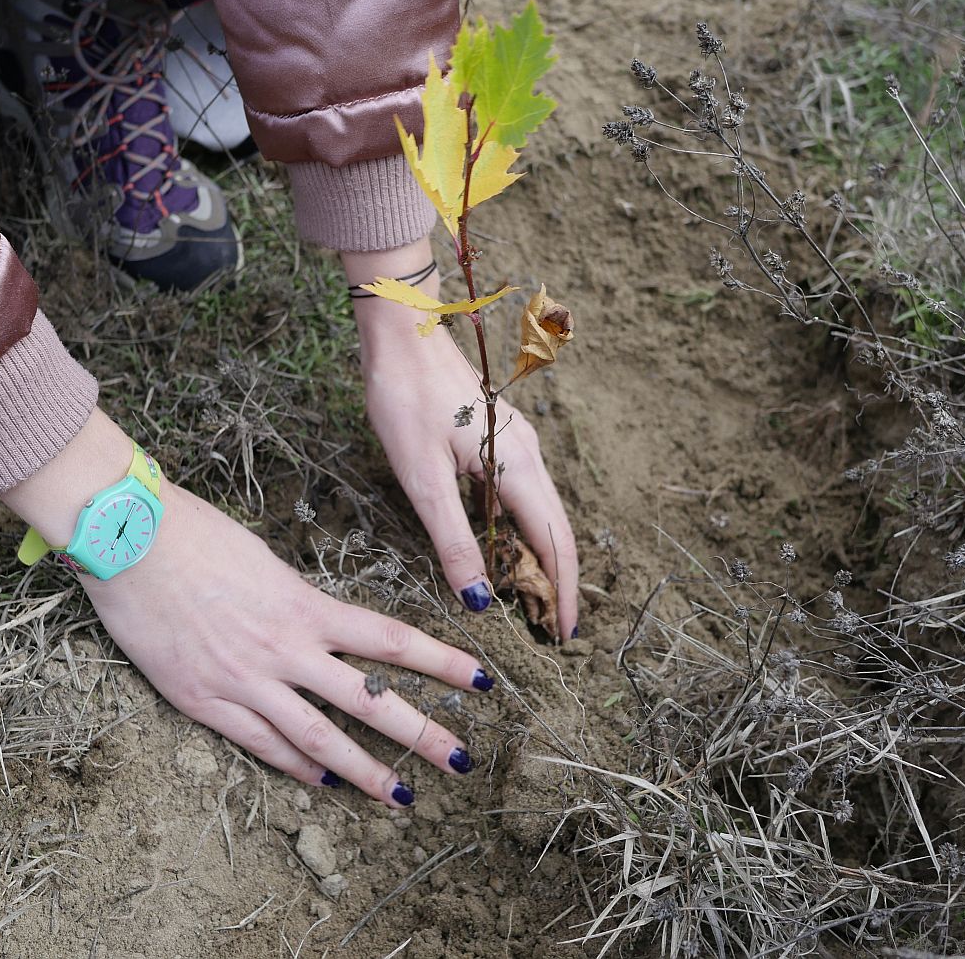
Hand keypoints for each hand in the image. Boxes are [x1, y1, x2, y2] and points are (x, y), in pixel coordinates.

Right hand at [1, 411, 490, 805]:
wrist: (128, 541)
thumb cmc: (195, 534)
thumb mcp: (263, 561)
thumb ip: (297, 600)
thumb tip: (321, 624)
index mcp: (305, 606)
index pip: (391, 641)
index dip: (442, 663)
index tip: (484, 680)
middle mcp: (285, 649)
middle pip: (369, 700)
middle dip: (421, 734)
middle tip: (460, 762)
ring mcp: (244, 680)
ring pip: (319, 738)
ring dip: (365, 772)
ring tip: (399, 796)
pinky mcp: (202, 700)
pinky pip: (260, 743)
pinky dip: (295, 767)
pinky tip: (321, 784)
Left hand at [344, 241, 579, 639]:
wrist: (401, 328)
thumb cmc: (405, 396)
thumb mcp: (421, 477)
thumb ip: (452, 538)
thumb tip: (478, 599)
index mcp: (516, 465)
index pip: (553, 542)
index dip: (559, 592)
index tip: (563, 636)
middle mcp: (528, 452)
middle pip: (557, 527)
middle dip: (556, 580)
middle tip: (551, 630)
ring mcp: (516, 439)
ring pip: (540, 508)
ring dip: (540, 555)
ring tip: (529, 598)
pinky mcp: (498, 431)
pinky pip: (522, 490)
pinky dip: (521, 526)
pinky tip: (503, 543)